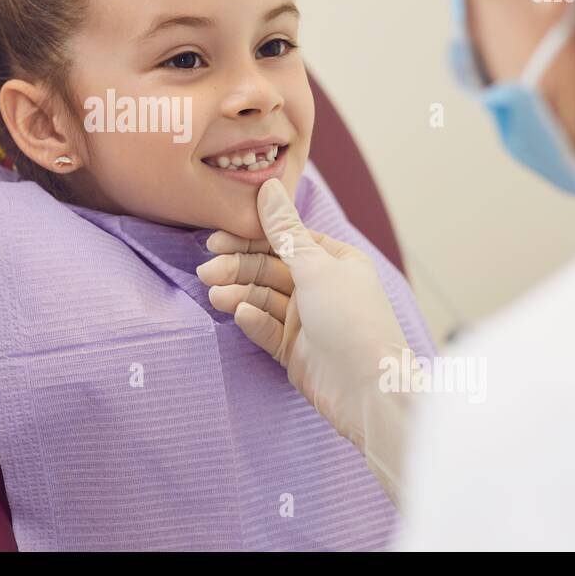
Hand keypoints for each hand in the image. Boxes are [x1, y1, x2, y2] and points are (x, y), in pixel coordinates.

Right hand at [196, 177, 415, 500]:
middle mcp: (320, 285)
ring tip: (215, 296)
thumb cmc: (351, 320)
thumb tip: (268, 186)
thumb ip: (284, 231)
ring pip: (262, 297)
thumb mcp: (315, 266)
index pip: (283, 239)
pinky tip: (241, 315)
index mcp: (334, 260)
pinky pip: (266, 327)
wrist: (368, 389)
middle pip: (268, 268)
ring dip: (238, 293)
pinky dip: (252, 319)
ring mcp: (306, 319)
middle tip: (206, 272)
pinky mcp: (294, 349)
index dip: (248, 238)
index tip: (215, 239)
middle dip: (237, 268)